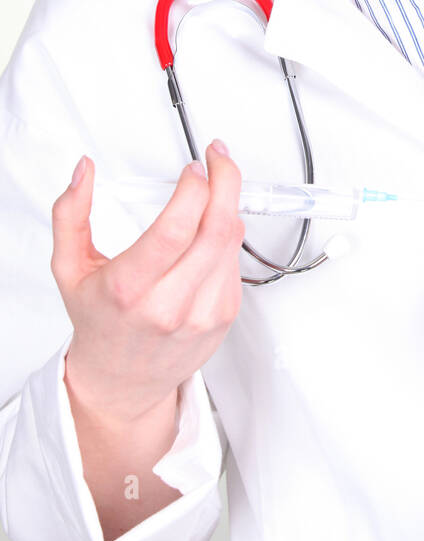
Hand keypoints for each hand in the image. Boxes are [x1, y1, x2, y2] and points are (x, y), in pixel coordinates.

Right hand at [52, 140, 244, 422]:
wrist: (122, 381)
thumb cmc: (99, 322)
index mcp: (130, 289)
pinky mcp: (224, 316)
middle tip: (218, 159)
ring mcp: (203, 314)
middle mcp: (170, 305)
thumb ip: (70, 215)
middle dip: (226, 181)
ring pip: (232, 242)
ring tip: (213, 189)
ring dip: (228, 205)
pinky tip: (209, 229)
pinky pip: (235, 261)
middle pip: (216, 229)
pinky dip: (227, 235)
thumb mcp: (70, 269)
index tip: (194, 167)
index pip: (175, 230)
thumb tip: (84, 171)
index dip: (194, 190)